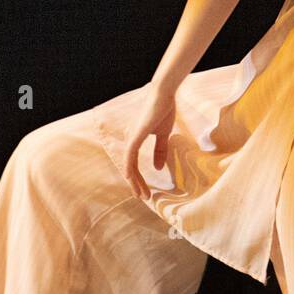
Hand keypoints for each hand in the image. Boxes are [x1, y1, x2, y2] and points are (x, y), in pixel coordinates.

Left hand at [122, 83, 176, 200]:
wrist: (164, 95)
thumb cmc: (163, 110)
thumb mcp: (163, 135)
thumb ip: (160, 151)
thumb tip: (158, 168)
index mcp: (136, 139)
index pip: (135, 164)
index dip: (140, 179)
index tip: (145, 191)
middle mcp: (130, 140)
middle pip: (131, 167)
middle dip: (137, 184)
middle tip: (144, 197)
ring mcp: (132, 137)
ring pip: (129, 165)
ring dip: (135, 181)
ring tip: (142, 195)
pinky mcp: (136, 135)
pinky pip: (130, 155)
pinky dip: (129, 168)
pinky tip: (130, 179)